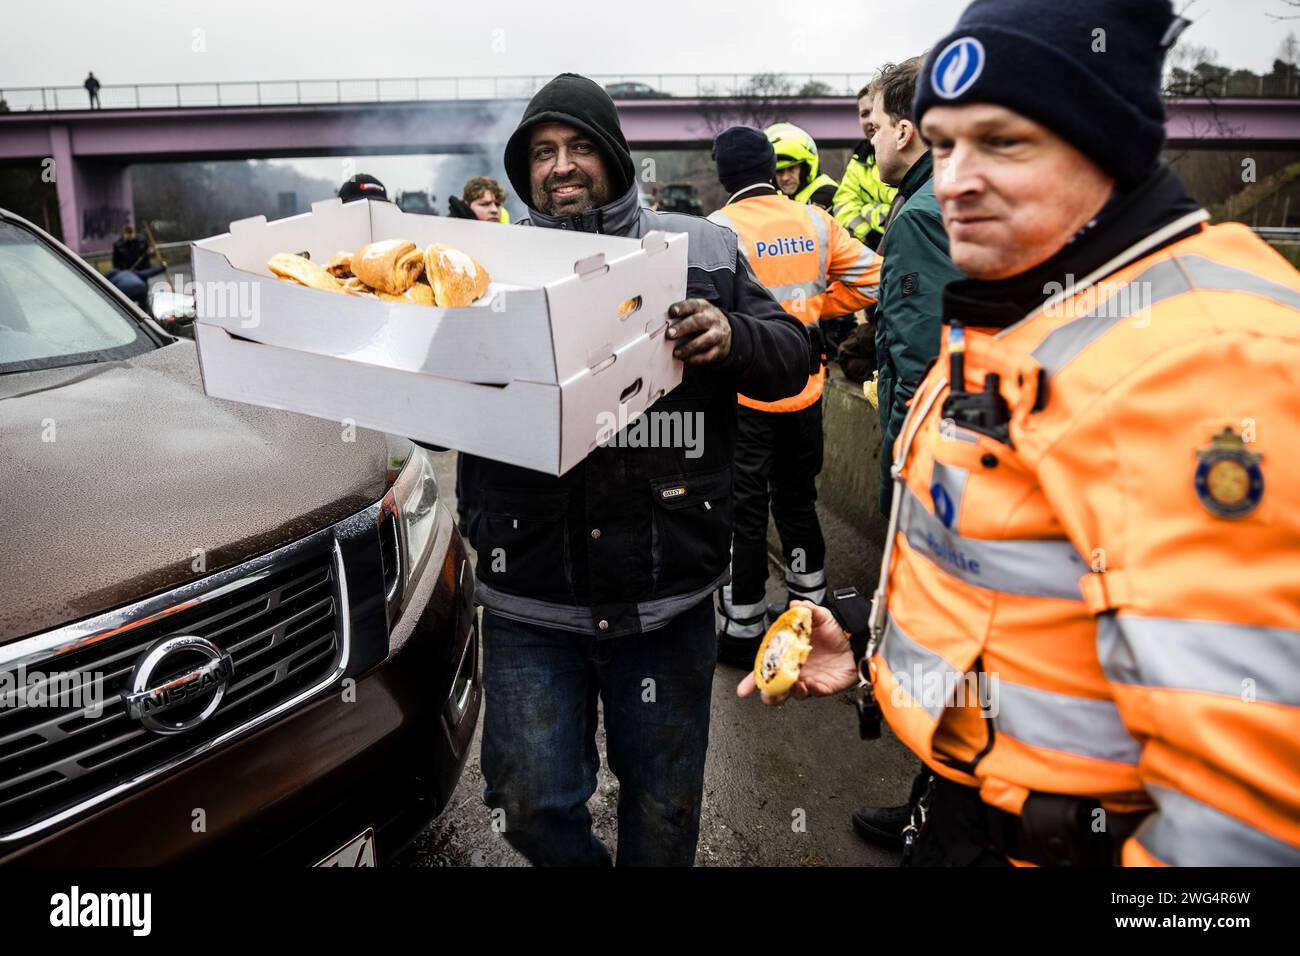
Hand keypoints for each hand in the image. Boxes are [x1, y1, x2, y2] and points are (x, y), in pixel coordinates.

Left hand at [666, 298, 731, 363]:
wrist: (726, 332)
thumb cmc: (702, 322)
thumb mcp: (695, 313)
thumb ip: (682, 316)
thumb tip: (661, 324)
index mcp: (703, 307)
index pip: (692, 305)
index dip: (682, 308)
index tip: (671, 312)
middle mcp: (712, 319)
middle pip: (698, 322)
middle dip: (683, 328)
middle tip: (669, 334)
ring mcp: (718, 334)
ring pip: (705, 340)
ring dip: (689, 347)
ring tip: (676, 353)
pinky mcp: (719, 349)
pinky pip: (708, 355)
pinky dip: (696, 358)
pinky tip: (686, 359)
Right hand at [736, 600, 858, 705]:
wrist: (857, 643)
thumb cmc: (835, 633)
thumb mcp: (821, 617)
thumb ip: (807, 610)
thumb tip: (795, 604)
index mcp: (787, 655)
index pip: (766, 668)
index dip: (753, 679)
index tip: (744, 688)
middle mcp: (795, 670)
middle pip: (775, 688)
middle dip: (768, 694)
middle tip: (767, 694)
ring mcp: (807, 680)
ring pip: (792, 694)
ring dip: (789, 692)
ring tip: (792, 685)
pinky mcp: (822, 687)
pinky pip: (814, 693)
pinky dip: (810, 690)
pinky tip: (810, 683)